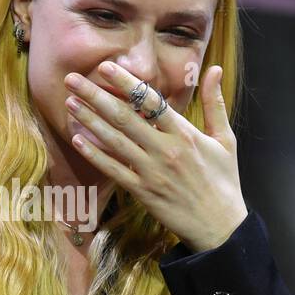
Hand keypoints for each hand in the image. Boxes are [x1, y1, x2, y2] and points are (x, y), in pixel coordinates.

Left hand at [64, 61, 247, 251]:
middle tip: (72, 79)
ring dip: (89, 120)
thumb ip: (215, 103)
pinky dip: (95, 155)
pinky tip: (78, 139)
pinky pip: (114, 170)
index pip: (151, 101)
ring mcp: (152, 172)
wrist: (221, 227)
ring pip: (114, 141)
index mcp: (185, 134)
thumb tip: (214, 69)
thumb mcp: (225, 140)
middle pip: (125, 117)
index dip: (127, 83)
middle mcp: (165, 150)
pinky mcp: (143, 192)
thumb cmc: (224, 181)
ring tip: (69, 102)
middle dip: (96, 96)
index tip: (105, 67)